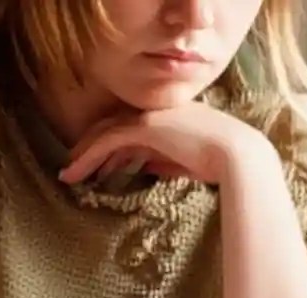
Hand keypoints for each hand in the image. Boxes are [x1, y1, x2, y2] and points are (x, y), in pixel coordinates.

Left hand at [58, 103, 274, 185]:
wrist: (238, 155)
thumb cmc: (223, 163)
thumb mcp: (188, 163)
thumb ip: (165, 161)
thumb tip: (144, 166)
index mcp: (169, 118)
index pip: (131, 129)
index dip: (113, 148)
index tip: (102, 167)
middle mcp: (156, 113)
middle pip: (113, 127)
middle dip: (91, 148)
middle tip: (75, 168)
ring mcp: (149, 117)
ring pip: (105, 133)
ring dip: (84, 155)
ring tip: (68, 175)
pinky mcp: (144, 128)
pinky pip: (108, 142)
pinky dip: (89, 157)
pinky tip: (76, 172)